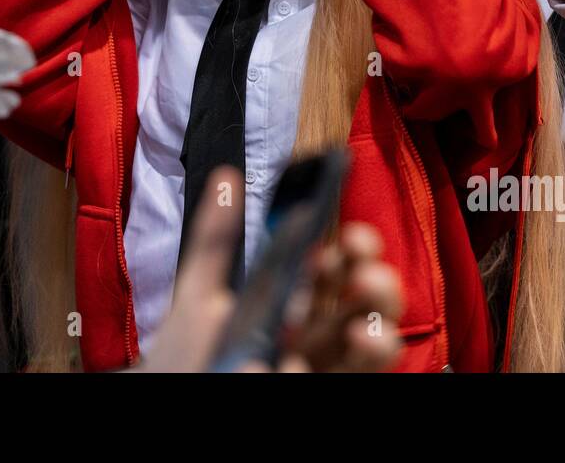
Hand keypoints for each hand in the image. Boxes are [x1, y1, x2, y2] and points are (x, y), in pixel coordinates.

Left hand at [136, 166, 403, 372]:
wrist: (182, 386)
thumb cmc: (189, 350)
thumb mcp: (200, 292)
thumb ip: (215, 240)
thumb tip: (227, 177)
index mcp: (293, 298)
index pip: (337, 267)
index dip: (353, 247)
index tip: (350, 235)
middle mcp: (315, 330)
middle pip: (366, 298)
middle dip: (377, 278)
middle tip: (360, 274)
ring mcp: (322, 360)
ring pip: (376, 335)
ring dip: (382, 319)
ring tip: (361, 318)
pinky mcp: (325, 383)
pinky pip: (362, 371)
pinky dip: (372, 351)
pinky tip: (351, 343)